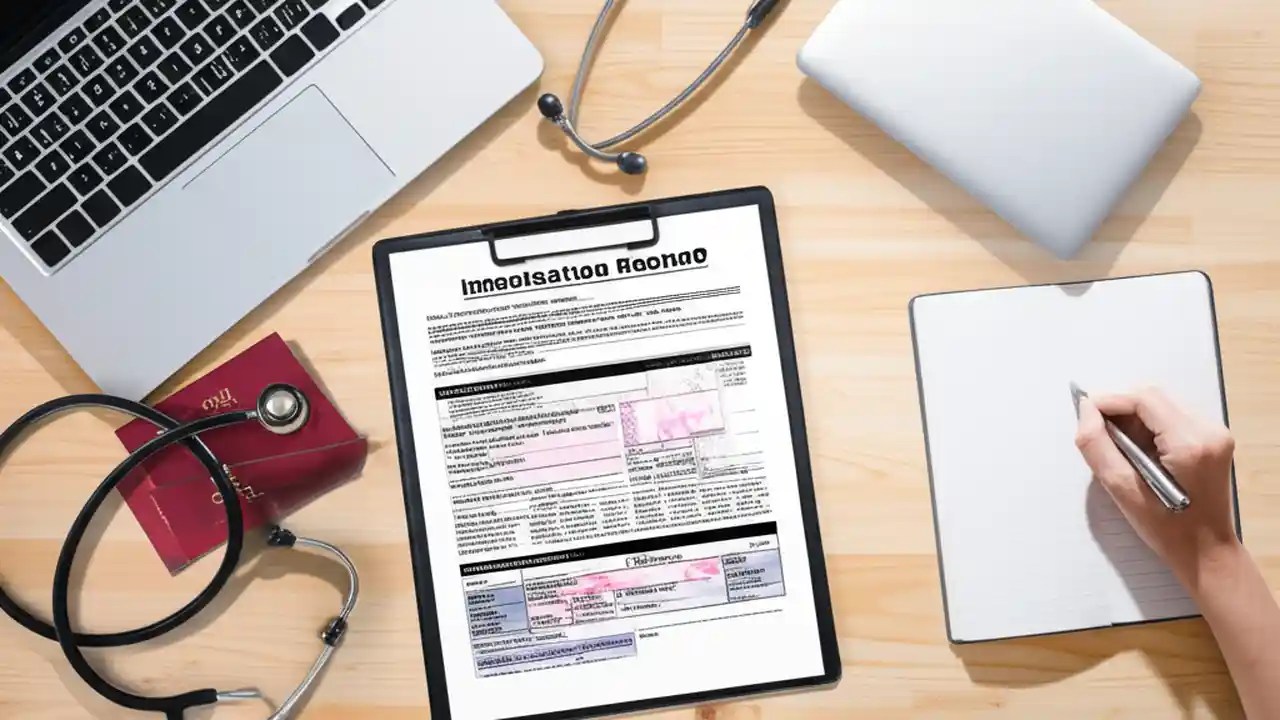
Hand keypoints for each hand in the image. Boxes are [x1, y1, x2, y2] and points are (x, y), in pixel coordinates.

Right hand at [1075, 387, 1240, 592]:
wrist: (1207, 552)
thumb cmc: (1166, 530)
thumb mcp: (1123, 491)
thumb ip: (1098, 447)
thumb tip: (1085, 412)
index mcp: (1190, 443)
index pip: (1144, 399)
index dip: (1108, 401)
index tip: (1083, 414)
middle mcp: (1209, 430)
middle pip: (1154, 396)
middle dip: (1120, 407)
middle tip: (1097, 430)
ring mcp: (1215, 433)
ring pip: (1162, 404)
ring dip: (1134, 416)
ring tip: (1117, 444)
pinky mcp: (1213, 439)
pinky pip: (1172, 416)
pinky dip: (1148, 424)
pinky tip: (1138, 449)